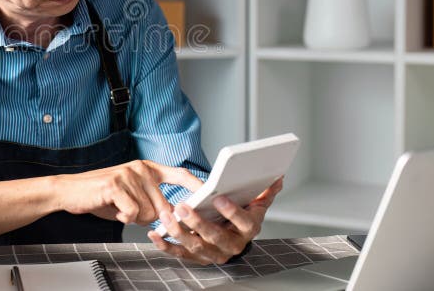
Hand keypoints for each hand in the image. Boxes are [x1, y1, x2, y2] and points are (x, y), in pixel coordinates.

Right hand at [54, 160, 203, 225]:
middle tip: (130, 212)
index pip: (179, 174)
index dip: (196, 185)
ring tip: (119, 207)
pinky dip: (123, 217)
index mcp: (148, 168)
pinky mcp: (117, 184)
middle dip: (150, 218)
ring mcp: (129, 174)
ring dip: (134, 218)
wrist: (70, 191)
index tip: (211, 192)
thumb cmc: (101, 195)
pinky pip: (133, 213)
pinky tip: (114, 208)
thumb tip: (171, 215)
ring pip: (148, 212)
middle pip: (164, 205)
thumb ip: (151, 201)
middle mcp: (141, 168)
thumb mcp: (131, 196)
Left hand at [147, 177, 283, 264]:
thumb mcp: (257, 205)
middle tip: (182, 206)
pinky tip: (155, 234)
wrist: (235, 240)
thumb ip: (265, 191)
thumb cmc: (243, 218)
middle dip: (197, 222)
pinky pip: (179, 254)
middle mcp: (231, 245)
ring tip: (165, 215)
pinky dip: (165, 245)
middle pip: (214, 237)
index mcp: (247, 230)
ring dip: (178, 231)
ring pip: (195, 246)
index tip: (218, 198)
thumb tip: (278, 176)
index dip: (231, 211)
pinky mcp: (196, 257)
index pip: (242, 223)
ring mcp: (213, 254)